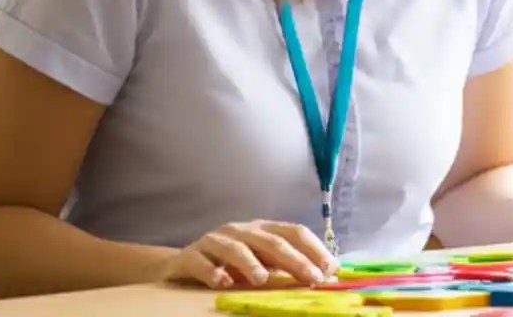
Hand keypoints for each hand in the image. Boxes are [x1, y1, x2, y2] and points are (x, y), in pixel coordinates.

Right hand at [153, 220, 337, 288]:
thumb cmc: (230, 263)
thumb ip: (288, 263)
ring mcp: (215, 241)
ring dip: (251, 263)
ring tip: (262, 279)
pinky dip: (212, 272)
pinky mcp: (191, 255)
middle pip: (271, 242)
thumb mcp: (262, 260)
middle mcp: (241, 231)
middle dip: (294, 260)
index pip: (294, 232)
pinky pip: (201, 262)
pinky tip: (222, 282)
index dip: (314, 248)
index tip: (330, 268)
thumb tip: (327, 271)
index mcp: (263, 229)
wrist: (182, 263)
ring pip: (235, 249)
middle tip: (311, 278)